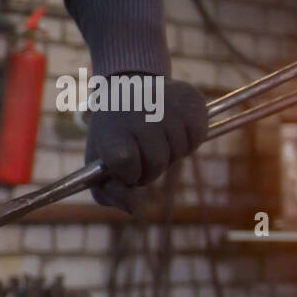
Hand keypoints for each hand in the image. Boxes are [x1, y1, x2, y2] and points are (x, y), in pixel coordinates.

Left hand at [85, 77, 207, 211]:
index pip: (126, 162)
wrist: (129, 87)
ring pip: (179, 152)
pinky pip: (198, 138)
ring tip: (155, 138)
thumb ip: (108, 193)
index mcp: (112, 130)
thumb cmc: (113, 134)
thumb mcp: (98, 163)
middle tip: (141, 153)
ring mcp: (168, 105)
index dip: (130, 173)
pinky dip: (188, 142)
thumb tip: (134, 209)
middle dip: (150, 169)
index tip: (125, 167)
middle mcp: (140, 113)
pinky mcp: (192, 101)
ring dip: (169, 154)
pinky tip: (172, 130)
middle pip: (156, 163)